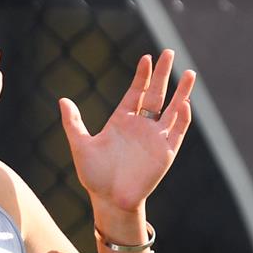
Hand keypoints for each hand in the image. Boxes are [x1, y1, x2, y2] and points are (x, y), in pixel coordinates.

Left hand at [61, 49, 196, 210]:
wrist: (110, 200)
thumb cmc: (94, 175)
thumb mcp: (81, 146)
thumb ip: (73, 123)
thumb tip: (63, 100)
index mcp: (122, 120)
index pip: (136, 92)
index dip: (142, 76)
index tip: (146, 58)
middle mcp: (141, 126)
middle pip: (156, 94)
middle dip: (162, 74)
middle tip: (169, 52)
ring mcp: (155, 138)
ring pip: (172, 109)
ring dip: (181, 93)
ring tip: (190, 74)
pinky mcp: (165, 152)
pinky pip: (177, 132)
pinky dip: (182, 118)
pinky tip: (184, 104)